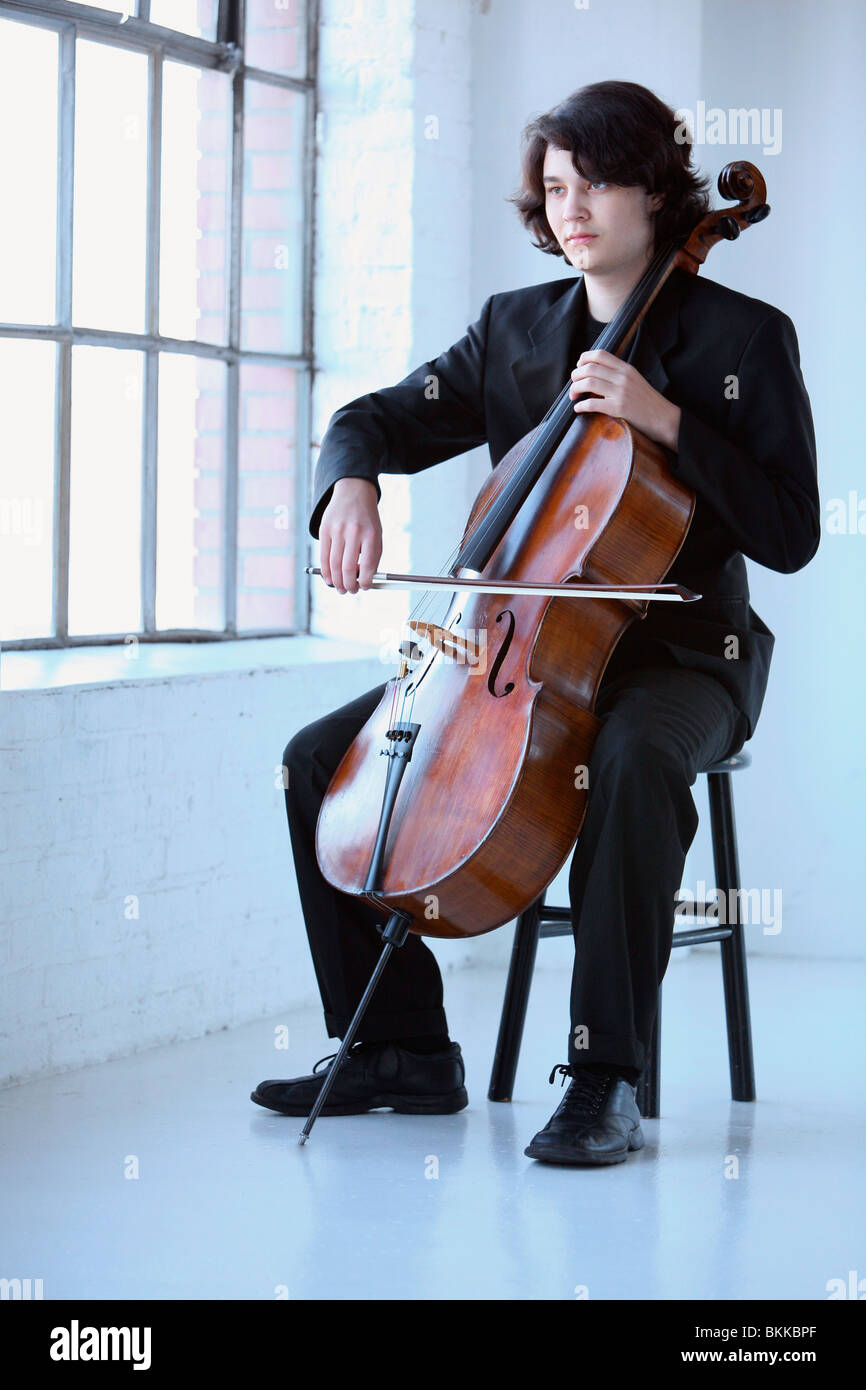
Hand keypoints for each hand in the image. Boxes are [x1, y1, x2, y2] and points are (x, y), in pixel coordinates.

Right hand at [319, 477, 381, 593]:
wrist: (353, 493)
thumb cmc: (367, 520)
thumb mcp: (376, 536)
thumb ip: (372, 558)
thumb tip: (363, 582)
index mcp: (370, 534)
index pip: (367, 565)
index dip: (366, 581)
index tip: (365, 587)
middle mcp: (353, 532)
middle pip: (347, 568)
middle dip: (349, 585)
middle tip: (350, 591)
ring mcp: (337, 530)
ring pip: (333, 565)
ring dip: (337, 582)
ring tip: (341, 588)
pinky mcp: (324, 529)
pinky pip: (323, 556)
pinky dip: (325, 571)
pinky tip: (329, 579)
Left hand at [569, 349, 680, 450]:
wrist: (664, 418)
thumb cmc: (648, 402)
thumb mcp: (635, 380)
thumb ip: (618, 375)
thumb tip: (596, 374)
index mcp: (626, 369)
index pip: (600, 355)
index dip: (584, 359)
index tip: (579, 367)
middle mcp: (623, 377)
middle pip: (590, 368)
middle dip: (575, 375)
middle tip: (574, 384)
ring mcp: (621, 392)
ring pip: (588, 383)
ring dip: (575, 388)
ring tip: (573, 395)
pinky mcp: (619, 408)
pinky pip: (593, 403)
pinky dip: (581, 406)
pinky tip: (578, 408)